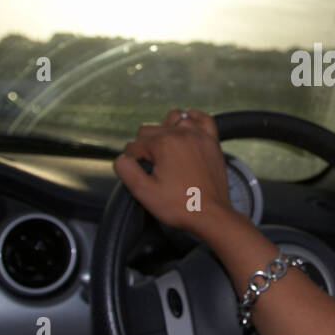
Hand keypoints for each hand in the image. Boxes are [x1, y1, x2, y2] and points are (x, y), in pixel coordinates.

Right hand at [113, 109, 239, 238]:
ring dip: (165, 131)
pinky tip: (185, 127)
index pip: (135, 145)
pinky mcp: (212, 142)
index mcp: (164, 143)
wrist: (212, 215)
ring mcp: (200, 136)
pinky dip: (192, 119)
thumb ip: (126, 170)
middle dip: (145, 147)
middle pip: (150, 130)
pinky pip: (202, 119)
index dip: (132, 162)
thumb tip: (122, 158)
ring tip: (165, 151)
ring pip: (174, 119)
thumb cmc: (180, 205)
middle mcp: (182, 133)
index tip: (139, 175)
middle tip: (151, 169)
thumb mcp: (144, 192)